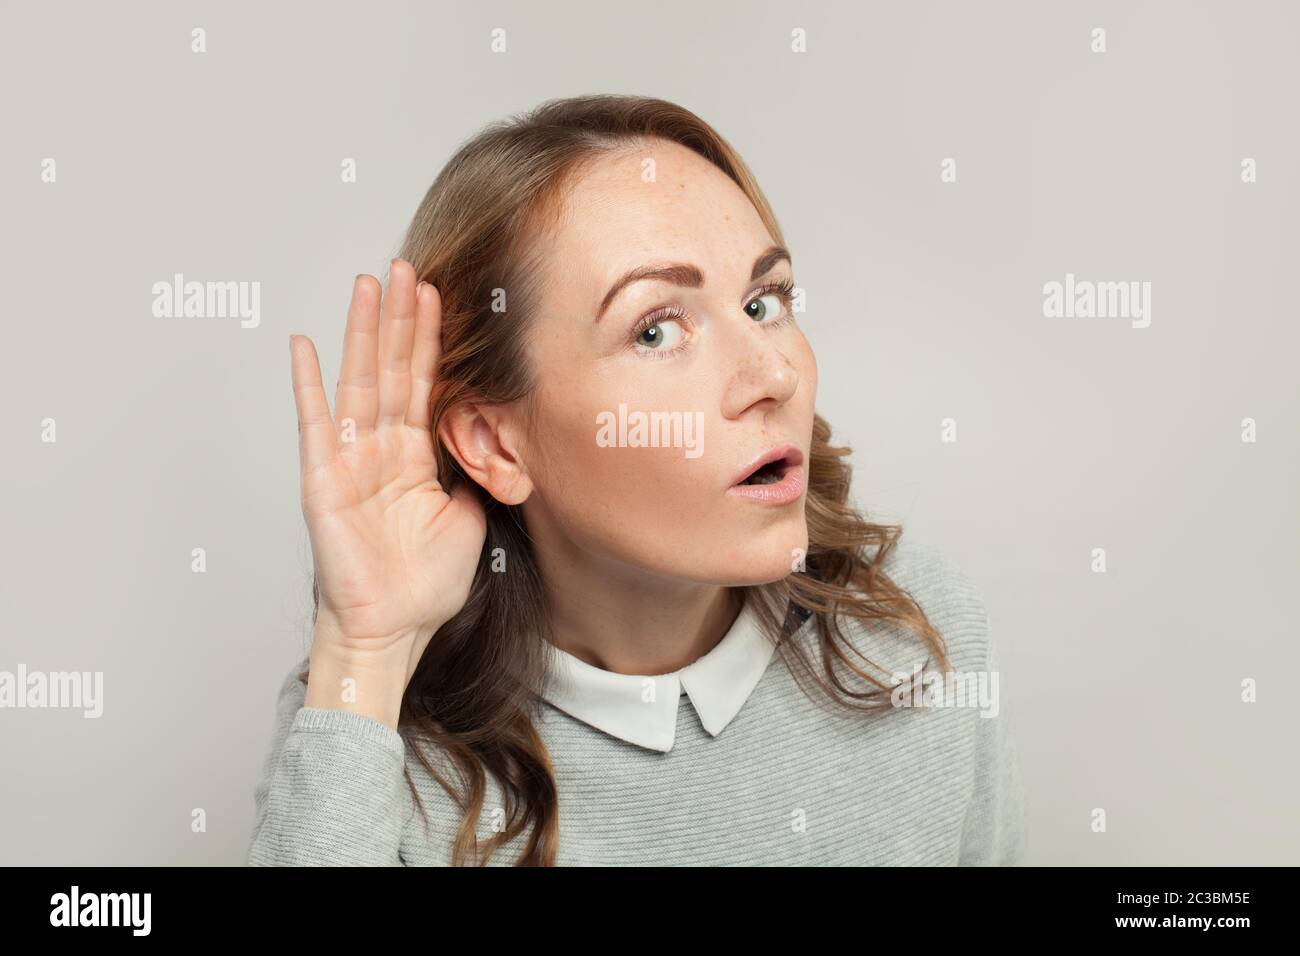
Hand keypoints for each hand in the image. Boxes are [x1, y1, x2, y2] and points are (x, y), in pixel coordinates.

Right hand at [288, 259, 485, 682]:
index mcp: (415, 456)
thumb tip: (494, 443)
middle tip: (405, 266)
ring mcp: (350, 460)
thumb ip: (475, 473)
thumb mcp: (472, 517)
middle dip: (399, 318)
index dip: (430, 340)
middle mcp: (382, 449)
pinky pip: (314, 424)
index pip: (423, 384)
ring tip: (368, 284)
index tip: (439, 294)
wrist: (395, 627)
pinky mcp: (323, 479)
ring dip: (363, 332)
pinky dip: (308, 385)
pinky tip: (305, 346)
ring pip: (360, 382)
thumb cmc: (427, 583)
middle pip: (391, 369)